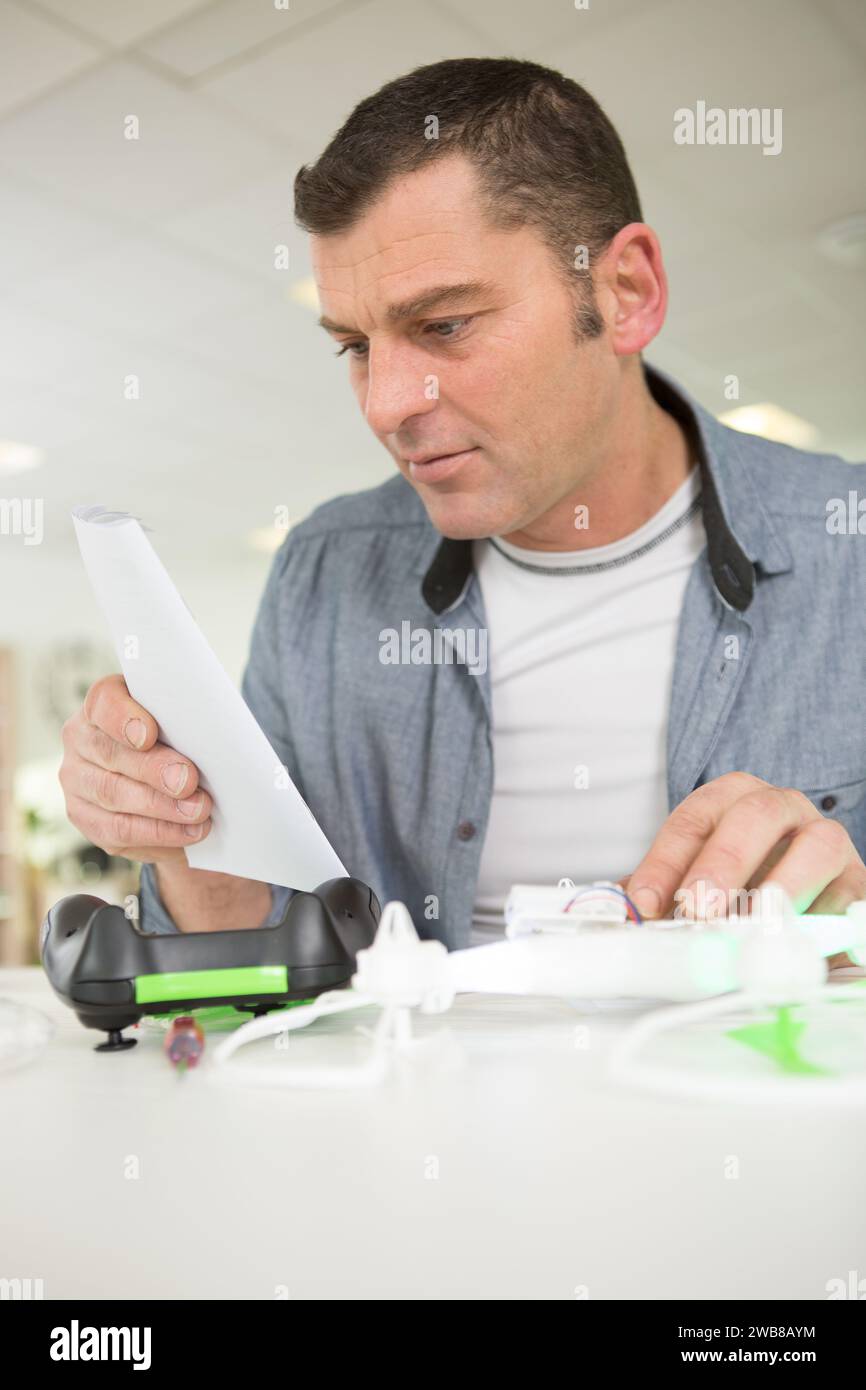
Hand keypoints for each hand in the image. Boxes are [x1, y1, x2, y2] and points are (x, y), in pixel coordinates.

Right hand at [59, 674, 211, 863]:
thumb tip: (214, 742)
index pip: (103, 702)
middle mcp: (82, 739)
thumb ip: (187, 722)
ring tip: (198, 811)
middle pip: (110, 753)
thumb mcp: (181, 723)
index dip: (123, 718)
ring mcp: (78, 780)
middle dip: (153, 770)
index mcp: (103, 704)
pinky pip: (117, 831)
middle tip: (189, 782)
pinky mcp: (86, 818)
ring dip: (161, 807)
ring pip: (113, 795)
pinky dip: (157, 833)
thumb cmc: (178, 740)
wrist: (167, 781)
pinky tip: (188, 832)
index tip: (148, 735)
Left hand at [624, 773, 865, 927]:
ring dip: (783, 885)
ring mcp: (826, 841)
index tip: (645, 904)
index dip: (665, 861)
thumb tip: (618, 922)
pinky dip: (834, 919)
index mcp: (734, 799)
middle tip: (700, 907)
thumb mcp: (694, 885)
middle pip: (755, 815)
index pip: (694, 818)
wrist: (807, 899)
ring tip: (755, 923)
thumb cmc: (741, 885)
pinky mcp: (858, 882)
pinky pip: (852, 894)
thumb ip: (659, 901)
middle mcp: (783, 809)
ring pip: (817, 844)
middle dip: (723, 862)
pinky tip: (809, 944)